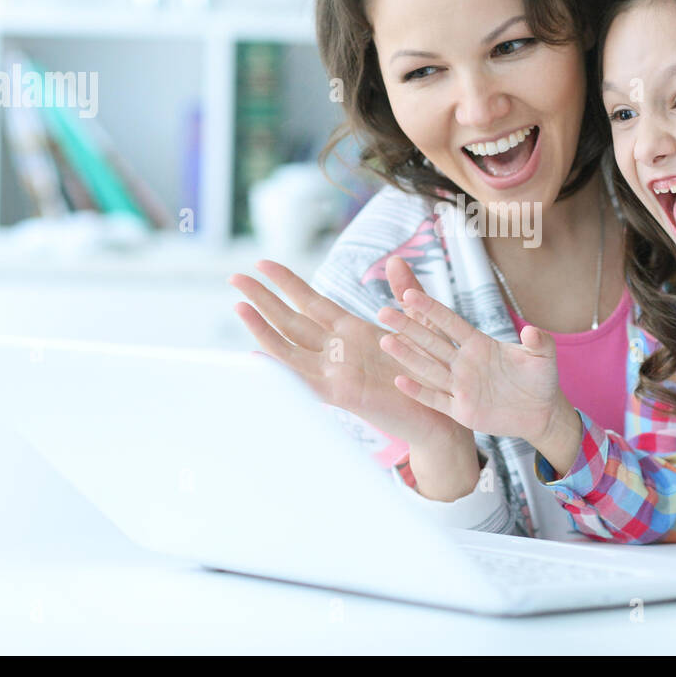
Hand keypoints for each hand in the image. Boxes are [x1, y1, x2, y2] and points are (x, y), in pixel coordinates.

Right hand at [229, 259, 479, 497]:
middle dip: (263, 298)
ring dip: (263, 327)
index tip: (263, 262)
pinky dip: (282, 368)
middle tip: (234, 276)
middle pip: (292, 319)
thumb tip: (395, 260)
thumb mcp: (419, 324)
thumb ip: (406, 292)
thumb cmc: (428, 372)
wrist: (440, 416)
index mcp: (352, 332)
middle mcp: (338, 350)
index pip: (312, 302)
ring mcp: (336, 371)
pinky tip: (260, 355)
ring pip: (290, 346)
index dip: (287, 283)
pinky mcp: (342, 394)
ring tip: (239, 306)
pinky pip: (304, 379)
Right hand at [376, 288, 582, 470]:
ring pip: (428, 368)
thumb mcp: (544, 358)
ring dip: (407, 356)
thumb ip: (539, 342)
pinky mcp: (461, 410)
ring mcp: (460, 386)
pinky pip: (436, 399)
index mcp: (479, 344)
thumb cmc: (541, 379)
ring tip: (385, 341)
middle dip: (408, 327)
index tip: (409, 293)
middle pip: (431, 342)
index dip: (431, 309)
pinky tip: (399, 380)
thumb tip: (532, 330)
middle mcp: (464, 362)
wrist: (541, 412)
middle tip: (383, 312)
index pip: (450, 323)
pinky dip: (418, 391)